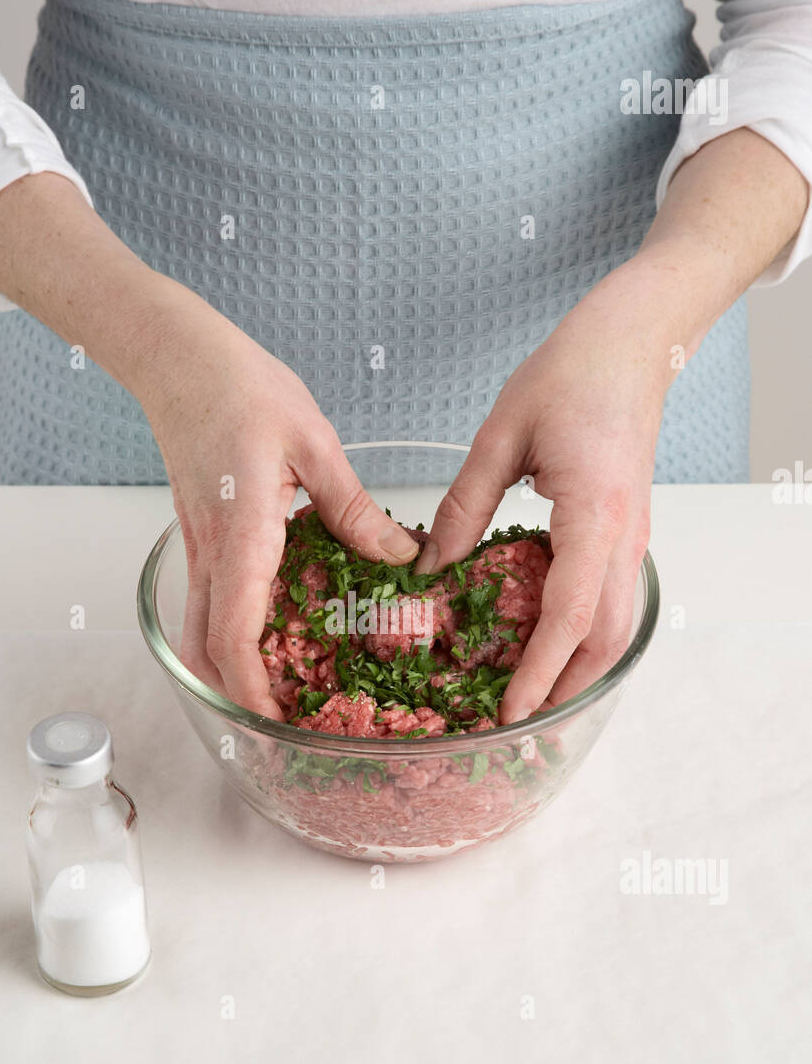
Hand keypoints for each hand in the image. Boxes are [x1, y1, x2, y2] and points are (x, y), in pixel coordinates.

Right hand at [139, 297, 417, 716]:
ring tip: (277, 690)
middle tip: (286, 720)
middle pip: (206, 650)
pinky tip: (269, 632)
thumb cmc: (239, 388)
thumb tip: (398, 555)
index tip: (278, 720)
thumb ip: (353, 506)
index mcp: (242, 535)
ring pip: (198, 632)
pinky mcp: (200, 538)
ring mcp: (199, 548)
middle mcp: (212, 553)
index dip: (252, 686)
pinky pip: (208, 602)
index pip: (234, 632)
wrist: (178, 358)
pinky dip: (229, 635)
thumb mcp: (314, 442)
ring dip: (229, 670)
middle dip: (240, 695)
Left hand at [417, 257, 674, 722]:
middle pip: (604, 639)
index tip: (507, 711)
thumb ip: (463, 506)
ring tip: (530, 695)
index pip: (570, 615)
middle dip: (564, 689)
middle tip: (514, 722)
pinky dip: (584, 632)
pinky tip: (546, 639)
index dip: (538, 672)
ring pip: (615, 626)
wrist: (632, 342)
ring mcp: (633, 537)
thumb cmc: (571, 373)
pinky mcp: (628, 531)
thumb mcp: (500, 436)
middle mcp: (623, 536)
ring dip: (577, 667)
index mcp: (593, 514)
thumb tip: (430, 568)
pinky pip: (611, 597)